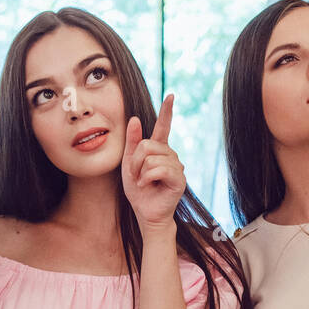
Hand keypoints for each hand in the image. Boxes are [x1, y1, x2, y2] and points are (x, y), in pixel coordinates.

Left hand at [120, 93, 184, 231]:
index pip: (163, 127)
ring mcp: (177, 167)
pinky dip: (148, 178)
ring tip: (143, 183)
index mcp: (159, 150)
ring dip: (141, 172)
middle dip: (136, 162)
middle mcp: (171, 155)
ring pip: (152, 158)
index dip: (167, 112)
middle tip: (137, 176)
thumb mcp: (129, 164)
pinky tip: (149, 186)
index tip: (171, 95)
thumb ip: (132, 143)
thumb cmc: (138, 191)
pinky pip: (159, 169)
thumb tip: (135, 118)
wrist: (145, 213)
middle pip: (148, 145)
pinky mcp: (179, 179)